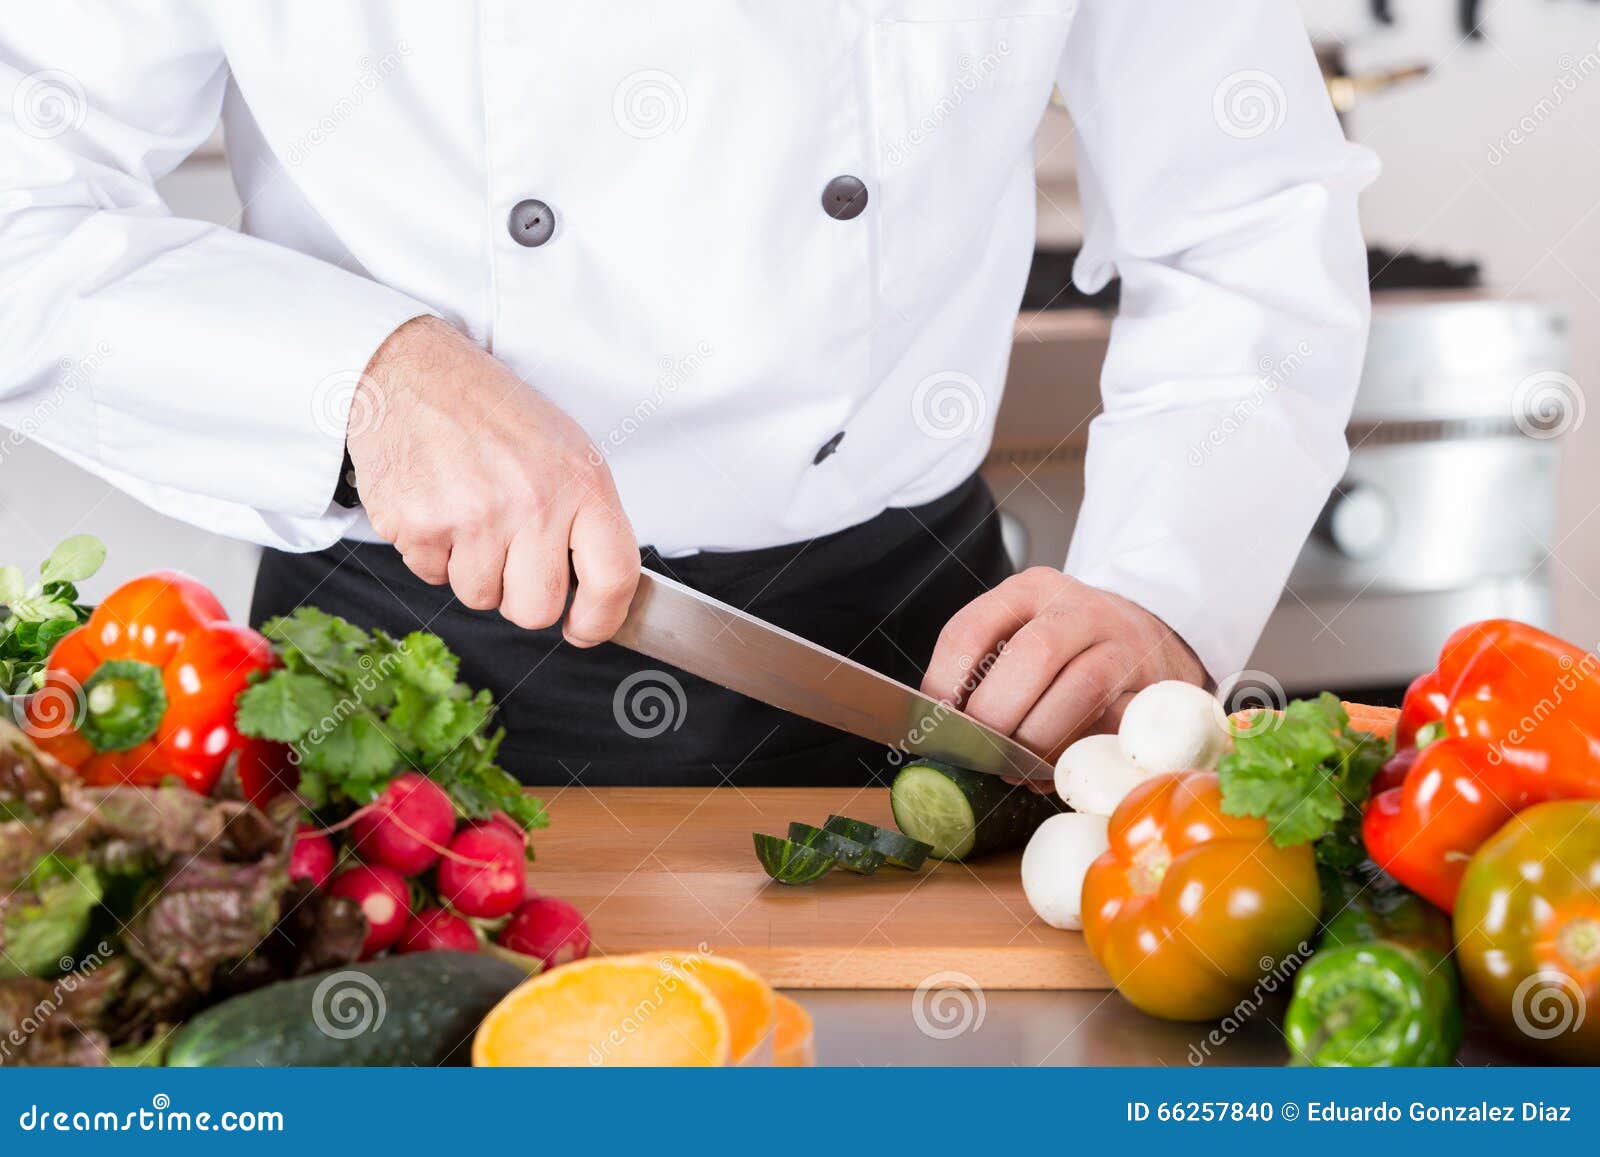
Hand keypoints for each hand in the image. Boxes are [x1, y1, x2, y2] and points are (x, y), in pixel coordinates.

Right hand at [349, 316, 638, 644]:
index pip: (614, 577)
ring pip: (480, 598)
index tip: (584, 628)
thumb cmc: (494, 413)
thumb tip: (598, 590)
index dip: (602, 619)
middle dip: (522, 596)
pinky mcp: (419, 525)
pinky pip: (432, 576)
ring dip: (474, 570)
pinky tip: (437, 505)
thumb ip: (586, 517)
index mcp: (582, 483)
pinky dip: (432, 552)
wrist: (413, 372)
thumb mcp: (566, 450)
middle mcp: (533, 502)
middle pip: (537, 610)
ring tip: (470, 514)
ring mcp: (474, 517)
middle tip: (511, 556)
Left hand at [921, 567, 1203, 762]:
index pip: (972, 630)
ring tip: (1015, 771)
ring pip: (1084, 688)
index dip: (945, 683)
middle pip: (1034, 654)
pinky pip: (1118, 723)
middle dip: (999, 713)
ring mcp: (1123, 644)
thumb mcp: (1023, 633)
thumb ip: (986, 670)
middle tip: (980, 753)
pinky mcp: (1153, 685)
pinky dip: (1081, 753)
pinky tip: (1055, 771)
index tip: (936, 724)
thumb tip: (943, 731)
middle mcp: (1078, 608)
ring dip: (1041, 740)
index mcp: (1030, 590)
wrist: (1150, 640)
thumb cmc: (1068, 647)